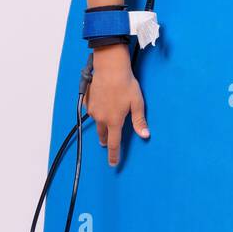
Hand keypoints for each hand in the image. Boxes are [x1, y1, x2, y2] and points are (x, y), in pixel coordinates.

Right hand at [86, 45, 149, 165]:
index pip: (114, 144)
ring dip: (102, 126)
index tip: (113, 163)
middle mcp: (101, 118)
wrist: (110, 68)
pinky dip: (98, 112)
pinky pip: (93, 111)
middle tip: (108, 143)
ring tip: (108, 123)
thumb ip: (139, 121)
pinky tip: (104, 104)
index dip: (114, 155)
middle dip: (107, 140)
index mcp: (114, 121)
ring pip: (97, 123)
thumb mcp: (137, 103)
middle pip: (103, 135)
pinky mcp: (88, 102)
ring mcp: (92, 110)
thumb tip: (145, 135)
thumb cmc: (126, 84)